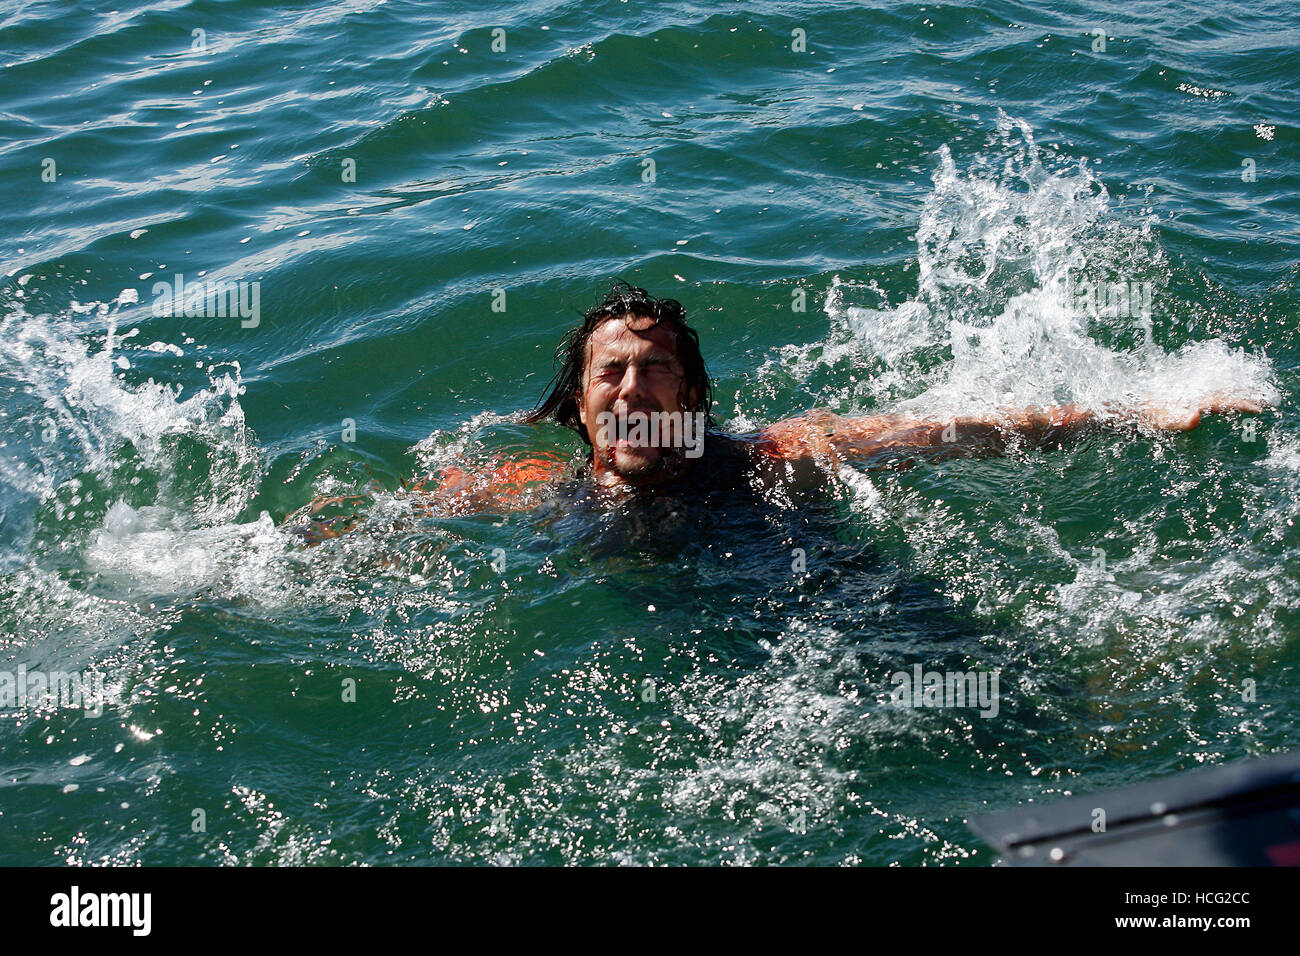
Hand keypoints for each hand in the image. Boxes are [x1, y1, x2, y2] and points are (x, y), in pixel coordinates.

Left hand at [1135, 393, 1268, 431]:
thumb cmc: (1148, 418)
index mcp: (1196, 400)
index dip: (1243, 405)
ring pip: (1222, 391)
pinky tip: (1230, 397)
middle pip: (1228, 392)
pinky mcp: (1187, 396)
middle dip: (1247, 395)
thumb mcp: (1163, 423)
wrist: (1131, 408)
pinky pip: (1212, 394)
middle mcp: (1197, 394)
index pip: (1226, 402)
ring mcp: (1193, 394)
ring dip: (1239, 392)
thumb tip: (1196, 417)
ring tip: (1256, 396)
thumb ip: (1179, 421)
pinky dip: (1225, 394)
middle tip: (1268, 398)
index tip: (1260, 409)